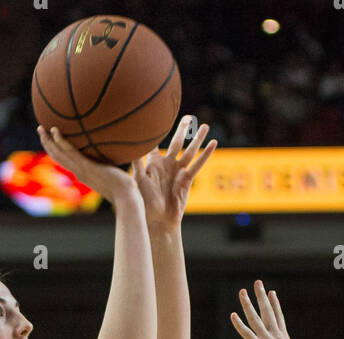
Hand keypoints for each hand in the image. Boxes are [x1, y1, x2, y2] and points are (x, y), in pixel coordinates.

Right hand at [37, 125, 141, 206]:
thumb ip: (110, 164)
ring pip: (59, 154)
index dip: (55, 151)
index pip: (64, 161)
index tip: (50, 140)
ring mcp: (82, 170)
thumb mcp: (114, 173)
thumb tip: (116, 154)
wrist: (126, 197)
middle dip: (47, 144)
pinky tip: (55, 131)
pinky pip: (70, 152)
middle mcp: (79, 172)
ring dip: (48, 141)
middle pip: (57, 157)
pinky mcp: (87, 167)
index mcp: (83, 173)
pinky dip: (61, 142)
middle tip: (40, 130)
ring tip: (41, 128)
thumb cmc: (124, 188)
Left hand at [131, 114, 216, 228]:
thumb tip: (130, 145)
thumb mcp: (139, 180)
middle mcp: (167, 164)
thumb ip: (137, 162)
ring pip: (190, 151)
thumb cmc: (145, 201)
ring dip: (197, 139)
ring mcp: (179, 171)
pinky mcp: (188, 179)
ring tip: (204, 125)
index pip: (156, 142)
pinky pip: (198, 164)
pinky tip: (213, 143)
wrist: (158, 219)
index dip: (157, 130)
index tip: (159, 114)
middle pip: (177, 142)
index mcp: (154, 162)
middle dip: (182, 129)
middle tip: (187, 116)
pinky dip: (206, 154)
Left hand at [230, 280, 306, 338]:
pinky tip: (232, 315)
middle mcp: (275, 335)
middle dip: (261, 296)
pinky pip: (247, 334)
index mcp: (283, 337)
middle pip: (267, 311)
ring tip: (242, 291)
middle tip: (257, 282)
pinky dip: (239, 324)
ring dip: (247, 304)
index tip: (271, 292)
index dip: (274, 303)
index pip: (278, 316)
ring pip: (255, 318)